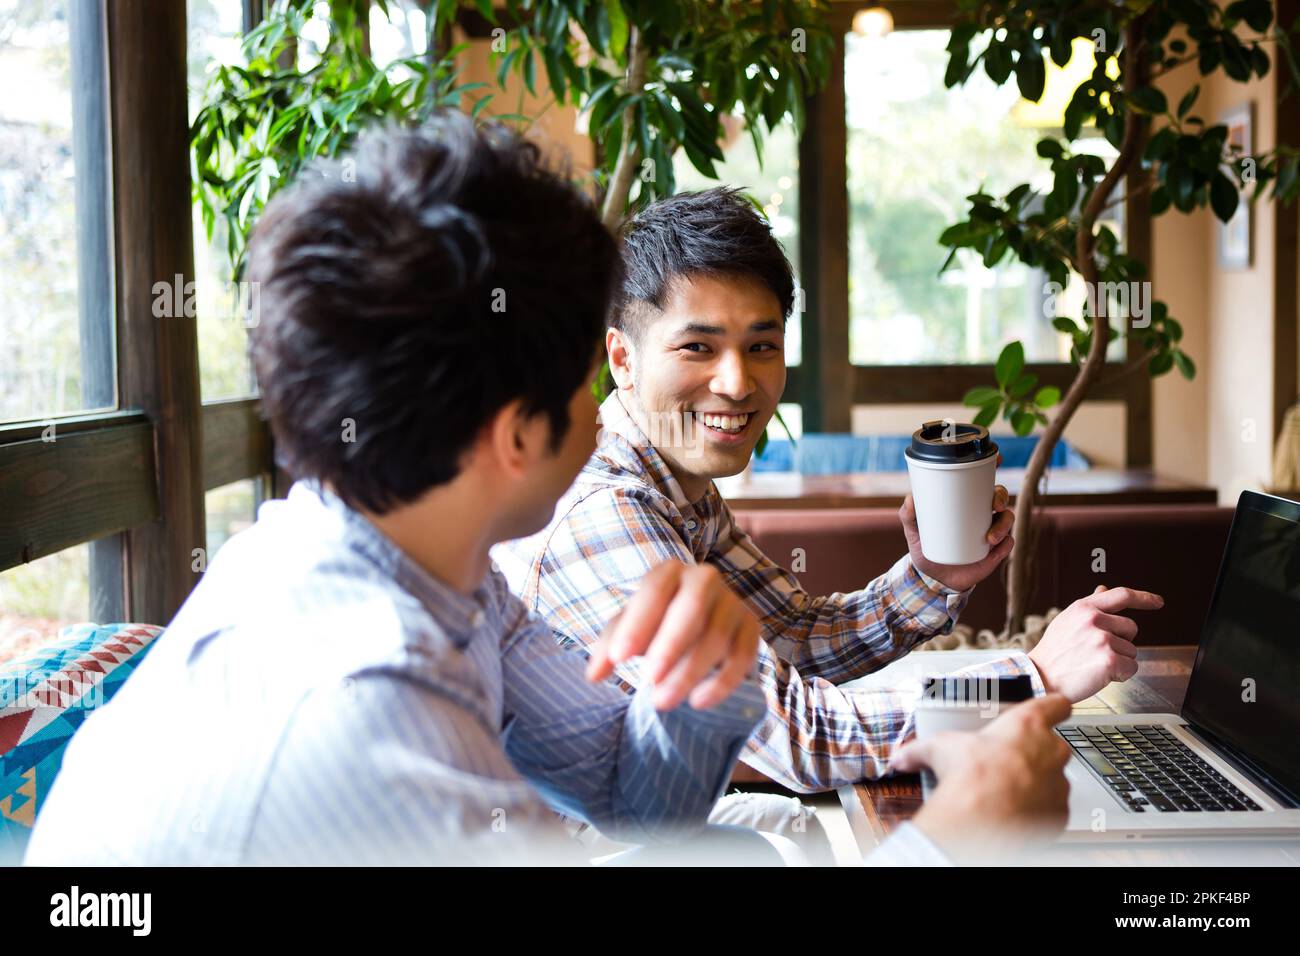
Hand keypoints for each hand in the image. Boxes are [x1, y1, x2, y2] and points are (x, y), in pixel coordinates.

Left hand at [586, 561, 758, 710]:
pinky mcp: (751, 627)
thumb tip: (594, 675)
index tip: (619, 659)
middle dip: (670, 646)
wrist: (696, 622)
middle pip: (692, 609)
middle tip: (649, 681)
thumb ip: (611, 648)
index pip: (653, 591)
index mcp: (669, 572)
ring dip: (690, 673)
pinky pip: (742, 656)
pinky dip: (722, 682)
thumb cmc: (655, 623)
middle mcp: (705, 579)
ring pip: (716, 637)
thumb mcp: (628, 630)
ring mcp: (732, 602)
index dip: (637, 624)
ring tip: (661, 701)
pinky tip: (697, 702)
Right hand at [892, 694, 1072, 861]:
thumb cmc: (971, 777)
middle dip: (1036, 751)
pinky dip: (1038, 809)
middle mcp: (1050, 750)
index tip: (1049, 710)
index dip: (1053, 706)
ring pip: (1054, 777)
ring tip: (1008, 790)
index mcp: (1027, 725)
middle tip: (1009, 760)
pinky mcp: (1060, 812)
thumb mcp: (939, 749)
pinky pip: (1053, 807)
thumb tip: (902, 756)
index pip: (1056, 704)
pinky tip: (1014, 811)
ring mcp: (1058, 782)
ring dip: (1036, 782)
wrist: (983, 821)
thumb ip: (921, 749)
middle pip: (1054, 744)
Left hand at [901, 483, 1012, 591]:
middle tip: (995, 506)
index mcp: (966, 504)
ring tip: (990, 538)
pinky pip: (1008, 544)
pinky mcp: (995, 552)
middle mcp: (982, 515)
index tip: (995, 467)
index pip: (983, 484)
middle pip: (1001, 498)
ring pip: (1007, 520)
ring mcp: (991, 533)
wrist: (934, 579)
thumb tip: (910, 498)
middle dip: (1001, 498)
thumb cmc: (926, 549)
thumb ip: (908, 516)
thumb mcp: (915, 533)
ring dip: (1004, 525)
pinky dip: (1006, 544)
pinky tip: (998, 547)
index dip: (993, 473)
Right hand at [1028, 585, 1164, 701]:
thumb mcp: (1067, 621)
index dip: (1143, 598)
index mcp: (1084, 608)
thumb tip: (1103, 589)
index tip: (1157, 602)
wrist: (1039, 677)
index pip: (1121, 595)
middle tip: (1096, 652)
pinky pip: (1131, 668)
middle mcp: (1094, 620)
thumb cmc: (1053, 653)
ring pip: (1132, 651)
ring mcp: (1102, 639)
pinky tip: (1099, 675)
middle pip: (1131, 628)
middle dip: (1121, 641)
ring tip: (1093, 664)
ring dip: (1119, 661)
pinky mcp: (1109, 660)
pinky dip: (1120, 675)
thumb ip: (1090, 607)